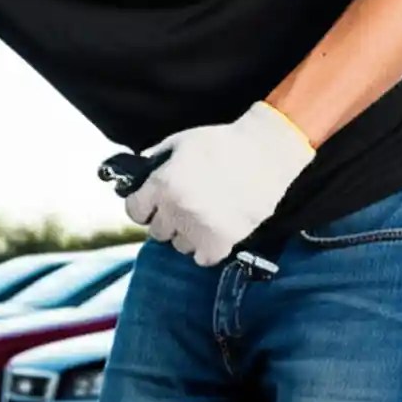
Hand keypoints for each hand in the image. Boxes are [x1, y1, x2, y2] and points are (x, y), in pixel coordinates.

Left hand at [125, 101, 314, 266]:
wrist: (266, 151)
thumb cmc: (223, 143)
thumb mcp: (181, 142)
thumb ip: (155, 160)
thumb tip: (137, 175)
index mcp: (162, 184)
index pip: (135, 211)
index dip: (144, 207)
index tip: (154, 205)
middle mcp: (176, 209)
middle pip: (157, 231)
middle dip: (167, 220)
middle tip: (185, 208)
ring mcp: (198, 228)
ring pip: (179, 246)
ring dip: (188, 235)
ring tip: (204, 218)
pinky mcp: (222, 241)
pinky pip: (203, 258)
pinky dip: (207, 249)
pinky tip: (214, 233)